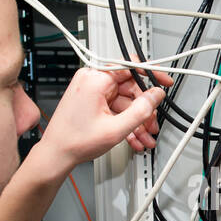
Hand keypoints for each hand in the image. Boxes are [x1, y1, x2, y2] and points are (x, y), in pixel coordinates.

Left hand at [38, 67, 169, 167]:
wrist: (56, 154)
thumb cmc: (74, 141)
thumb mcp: (115, 129)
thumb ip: (141, 110)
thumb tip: (156, 95)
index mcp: (95, 79)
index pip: (130, 66)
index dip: (151, 74)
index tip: (164, 82)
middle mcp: (92, 80)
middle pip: (129, 87)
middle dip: (143, 109)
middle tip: (152, 124)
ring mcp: (91, 90)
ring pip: (124, 100)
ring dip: (136, 119)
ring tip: (144, 136)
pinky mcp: (91, 101)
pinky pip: (115, 107)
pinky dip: (124, 121)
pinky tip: (133, 136)